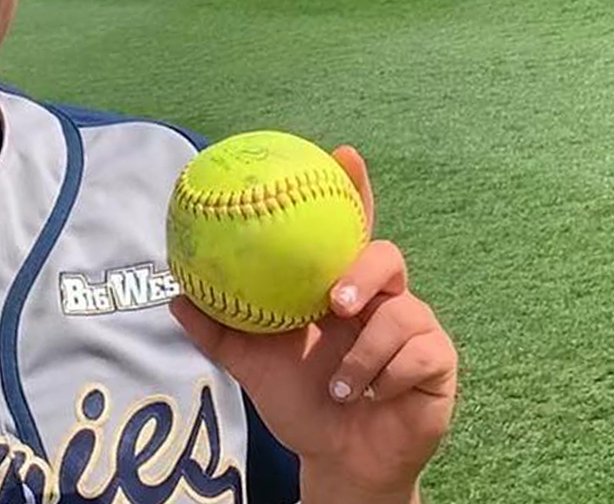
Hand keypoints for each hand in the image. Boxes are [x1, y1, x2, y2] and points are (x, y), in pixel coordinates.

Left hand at [169, 145, 457, 503]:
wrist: (338, 460)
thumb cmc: (302, 404)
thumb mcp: (254, 366)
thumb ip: (219, 329)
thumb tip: (176, 292)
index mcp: (343, 287)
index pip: (350, 228)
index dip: (352, 187)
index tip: (343, 154)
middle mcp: (383, 299)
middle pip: (387, 257)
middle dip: (364, 272)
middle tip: (336, 301)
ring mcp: (416, 328)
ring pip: (403, 314)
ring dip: (363, 355)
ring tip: (341, 386)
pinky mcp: (438, 361)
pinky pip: (418, 354)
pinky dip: (386, 379)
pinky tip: (371, 398)